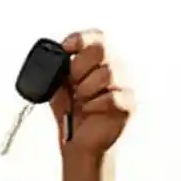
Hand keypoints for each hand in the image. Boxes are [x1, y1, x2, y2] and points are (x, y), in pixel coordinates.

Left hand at [50, 29, 135, 156]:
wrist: (77, 142)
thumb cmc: (70, 113)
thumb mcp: (56, 87)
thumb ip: (56, 69)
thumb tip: (54, 56)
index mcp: (94, 62)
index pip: (94, 37)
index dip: (79, 39)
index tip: (66, 49)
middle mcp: (110, 69)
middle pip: (100, 49)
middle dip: (79, 66)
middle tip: (72, 83)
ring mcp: (121, 85)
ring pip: (107, 72)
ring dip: (86, 88)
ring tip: (80, 100)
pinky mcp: (127, 104)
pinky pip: (114, 96)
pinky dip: (95, 104)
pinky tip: (89, 110)